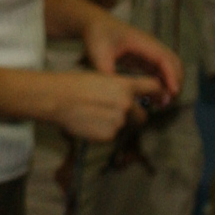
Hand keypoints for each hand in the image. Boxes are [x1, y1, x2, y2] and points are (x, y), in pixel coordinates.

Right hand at [44, 70, 165, 143]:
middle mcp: (126, 104)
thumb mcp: (101, 78)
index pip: (153, 87)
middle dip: (134, 117)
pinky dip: (103, 132)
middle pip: (142, 116)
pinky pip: (111, 136)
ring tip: (93, 116)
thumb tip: (130, 100)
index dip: (158, 93)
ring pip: (124, 126)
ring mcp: (118, 121)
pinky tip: (88, 124)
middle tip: (117, 114)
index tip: (158, 97)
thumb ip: (119, 89)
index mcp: (124, 85)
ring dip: (114, 124)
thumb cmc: (73, 84)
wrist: (56, 98)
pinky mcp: (108, 135)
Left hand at [79, 9, 181, 103]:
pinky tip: (153, 98)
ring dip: (169, 84)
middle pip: (174, 64)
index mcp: (143, 42)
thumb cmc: (97, 36)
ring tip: (160, 104)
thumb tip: (115, 92)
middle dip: (175, 82)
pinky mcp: (145, 58)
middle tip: (166, 103)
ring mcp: (150, 52)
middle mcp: (151, 46)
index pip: (165, 59)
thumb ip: (107, 72)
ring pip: (169, 68)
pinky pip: (160, 71)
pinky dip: (161, 83)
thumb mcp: (99, 54)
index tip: (173, 92)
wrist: (94, 24)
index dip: (172, 76)